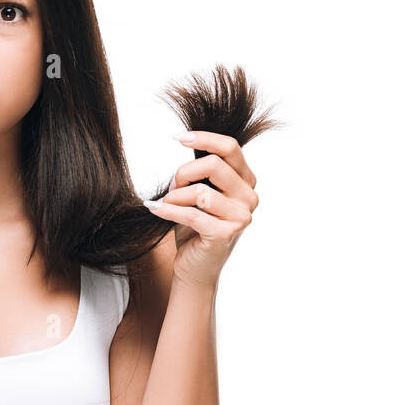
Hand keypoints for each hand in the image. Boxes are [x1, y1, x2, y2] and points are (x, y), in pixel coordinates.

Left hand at [144, 131, 258, 290]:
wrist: (194, 267)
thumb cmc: (195, 228)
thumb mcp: (199, 192)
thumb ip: (201, 170)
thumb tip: (186, 142)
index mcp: (246, 181)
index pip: (230, 148)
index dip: (204, 138)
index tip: (178, 137)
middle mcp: (249, 197)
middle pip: (214, 165)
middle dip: (184, 173)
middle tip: (171, 187)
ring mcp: (241, 217)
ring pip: (201, 191)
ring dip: (175, 195)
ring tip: (166, 202)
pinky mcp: (225, 234)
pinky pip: (191, 213)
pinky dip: (168, 209)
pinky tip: (155, 208)